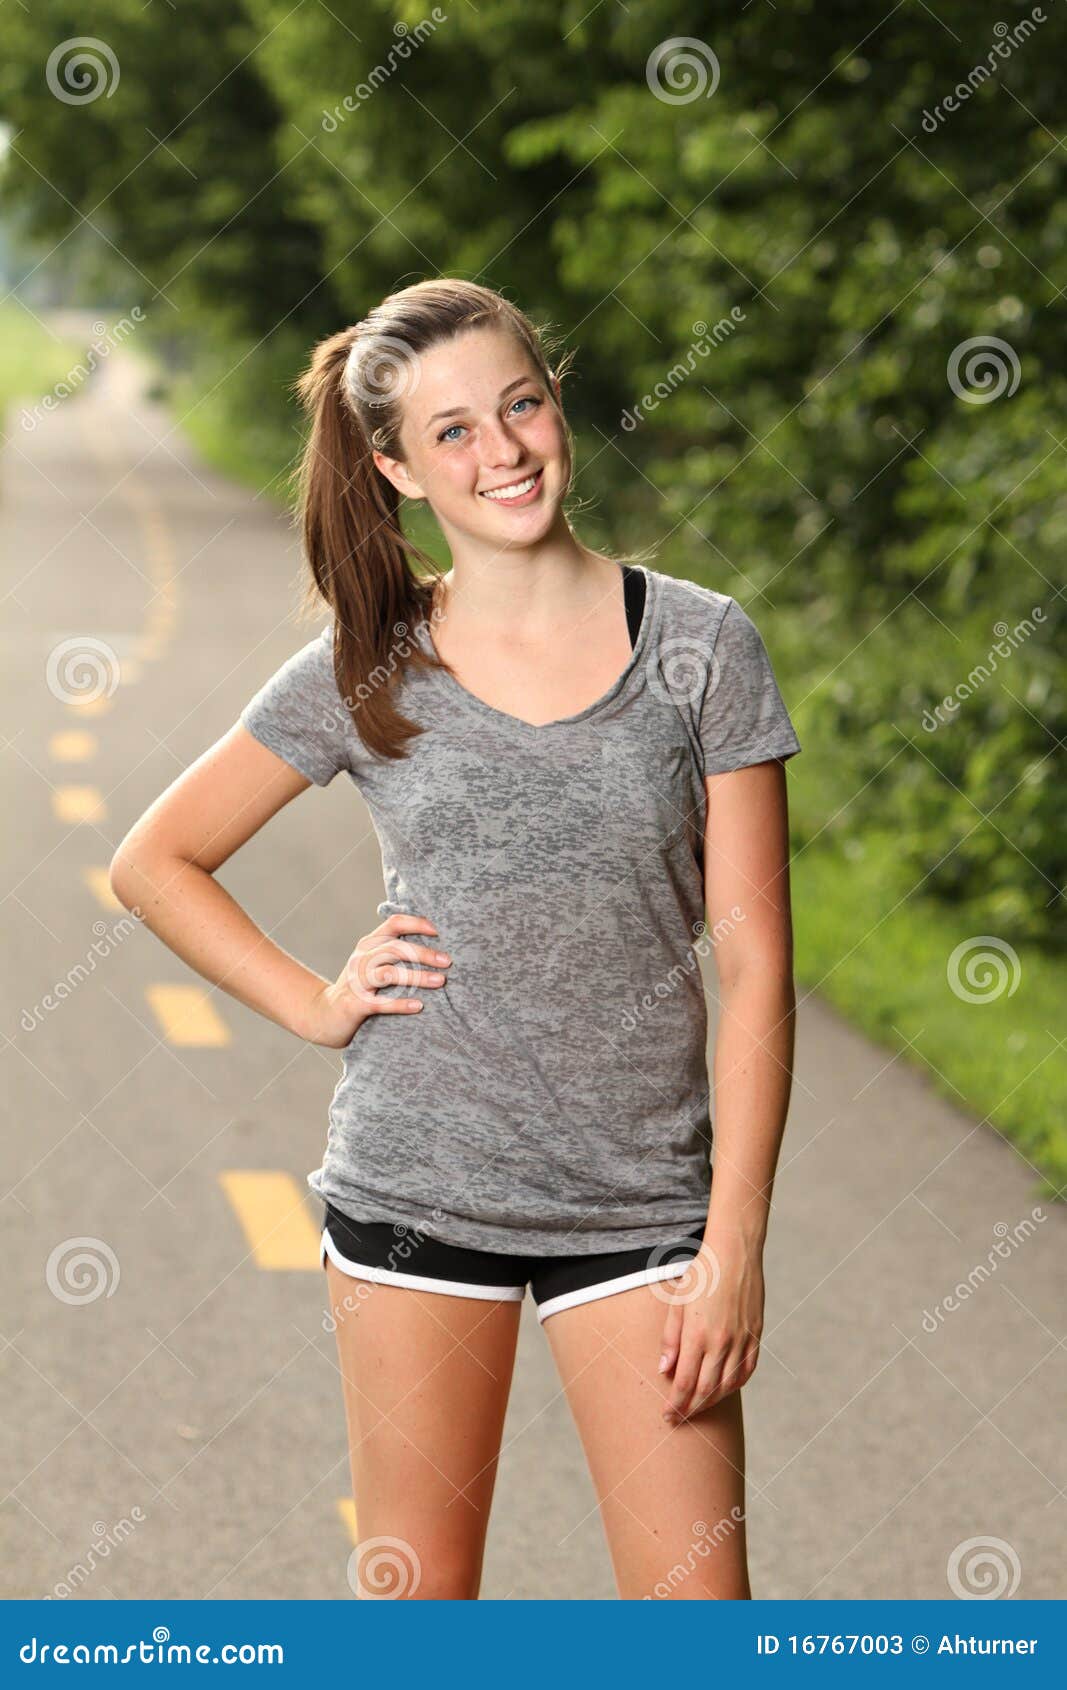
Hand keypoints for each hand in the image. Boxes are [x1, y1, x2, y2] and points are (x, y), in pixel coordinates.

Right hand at [306, 912, 450, 1047]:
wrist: (324, 1015)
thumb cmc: (358, 988)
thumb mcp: (372, 964)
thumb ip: (395, 953)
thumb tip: (437, 947)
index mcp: (368, 944)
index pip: (394, 924)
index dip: (418, 923)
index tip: (441, 930)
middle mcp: (361, 959)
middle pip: (395, 948)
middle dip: (424, 953)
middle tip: (448, 961)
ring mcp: (356, 981)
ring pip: (389, 973)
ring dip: (417, 976)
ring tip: (440, 981)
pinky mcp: (355, 1004)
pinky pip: (380, 1002)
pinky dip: (400, 1004)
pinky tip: (419, 1006)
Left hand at [657, 1237, 763, 1423]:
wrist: (735, 1253)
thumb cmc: (701, 1274)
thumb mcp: (677, 1302)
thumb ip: (670, 1338)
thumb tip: (664, 1370)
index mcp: (697, 1334)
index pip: (684, 1383)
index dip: (675, 1405)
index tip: (667, 1416)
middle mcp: (720, 1342)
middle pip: (704, 1390)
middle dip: (689, 1409)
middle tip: (678, 1419)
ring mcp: (741, 1341)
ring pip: (726, 1386)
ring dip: (710, 1401)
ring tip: (697, 1407)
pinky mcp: (755, 1336)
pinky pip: (745, 1372)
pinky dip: (733, 1386)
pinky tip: (722, 1390)